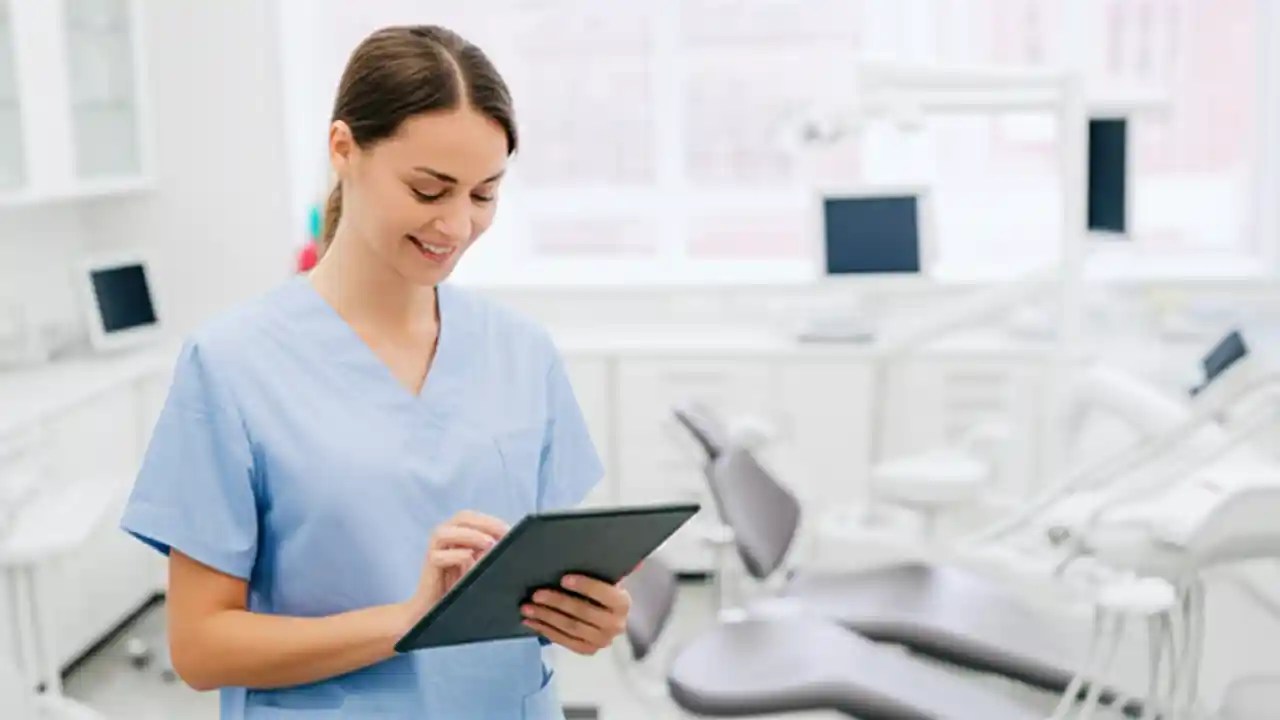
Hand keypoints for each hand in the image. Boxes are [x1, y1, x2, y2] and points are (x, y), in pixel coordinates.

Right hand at [402, 511, 508, 627]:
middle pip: (461, 518)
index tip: (509, 530)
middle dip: (484, 523)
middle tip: (503, 533)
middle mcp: (443, 539)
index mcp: (455, 535)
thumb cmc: (459, 588)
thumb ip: (486, 554)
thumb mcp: (477, 568)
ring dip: (469, 535)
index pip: (472, 518)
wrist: (436, 612)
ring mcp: (433, 552)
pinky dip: (456, 555)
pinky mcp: (428, 569)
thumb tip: (505, 542)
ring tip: (489, 543)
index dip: (490, 521)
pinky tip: (470, 558)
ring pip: (444, 533)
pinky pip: (438, 557)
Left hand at [520, 574, 630, 655]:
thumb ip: (606, 568)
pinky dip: (545, 630)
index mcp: (622, 603)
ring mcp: (602, 641)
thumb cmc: (603, 589)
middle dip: (557, 602)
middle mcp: (616, 625)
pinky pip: (564, 641)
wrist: (609, 614)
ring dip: (546, 617)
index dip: (585, 586)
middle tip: (536, 594)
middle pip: (583, 612)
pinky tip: (530, 622)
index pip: (605, 594)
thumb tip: (613, 559)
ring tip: (527, 608)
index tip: (563, 578)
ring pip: (571, 628)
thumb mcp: (607, 577)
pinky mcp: (587, 650)